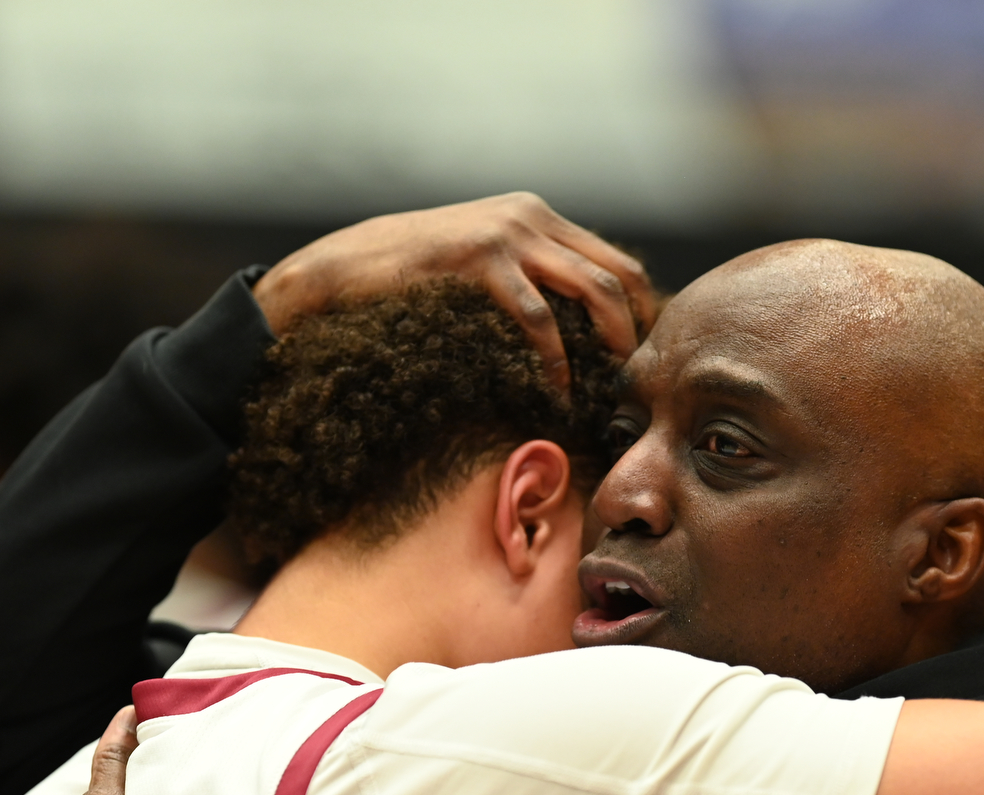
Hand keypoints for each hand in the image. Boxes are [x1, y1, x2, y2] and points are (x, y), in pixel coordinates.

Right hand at [252, 192, 656, 394]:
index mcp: (537, 216)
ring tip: (606, 388)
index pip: (615, 262)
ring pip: (591, 290)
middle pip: (618, 275)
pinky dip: (554, 360)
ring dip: (608, 345)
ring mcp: (506, 234)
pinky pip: (537, 317)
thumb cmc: (411, 277)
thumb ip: (524, 274)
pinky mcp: (480, 260)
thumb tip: (571, 325)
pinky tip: (556, 390)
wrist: (345, 267)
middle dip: (635, 330)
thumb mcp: (481, 262)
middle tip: (633, 381)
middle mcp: (531, 216)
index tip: (639, 359)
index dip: (638, 312)